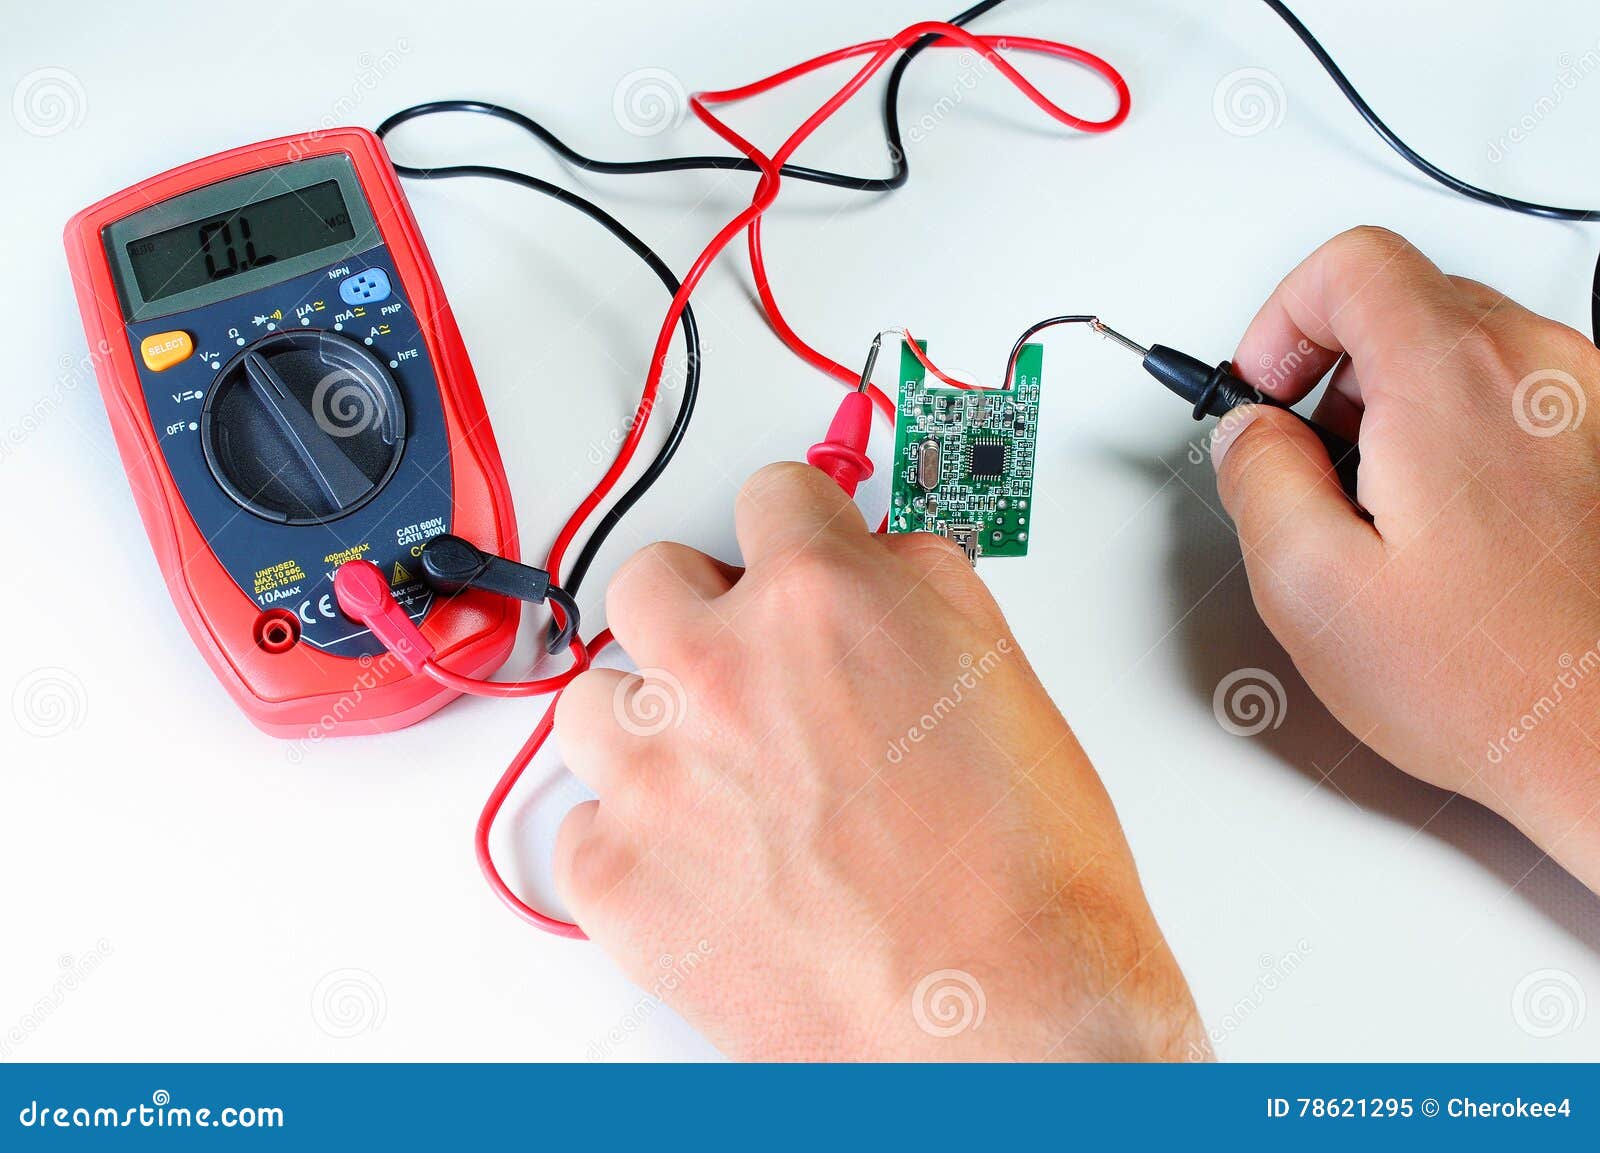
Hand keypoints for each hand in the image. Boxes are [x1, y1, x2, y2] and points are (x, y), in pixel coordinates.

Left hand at [553, 462, 1204, 1059]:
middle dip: (697, 615)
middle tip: (743, 671)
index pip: (771, 494)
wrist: (1004, 1024)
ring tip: (715, 781)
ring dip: (644, 727)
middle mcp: (718, 669)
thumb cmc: (1027, 877)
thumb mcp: (997, 675)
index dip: (793, 530)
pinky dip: (632, 839)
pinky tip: (707, 866)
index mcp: (819, 599)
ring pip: (590, 700)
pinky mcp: (615, 875)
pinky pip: (580, 823)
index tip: (789, 556)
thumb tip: (874, 563)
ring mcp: (652, 773)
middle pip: (650, 580)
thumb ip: (913, 591)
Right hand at [1215, 226, 1599, 891]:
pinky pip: (1511, 397)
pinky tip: (1442, 526)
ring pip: (1459, 348)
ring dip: (1396, 405)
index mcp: (1453, 383)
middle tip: (1309, 462)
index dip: (1283, 317)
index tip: (1265, 390)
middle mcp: (1536, 371)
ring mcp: (1586, 404)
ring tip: (1379, 510)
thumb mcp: (1311, 589)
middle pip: (1404, 299)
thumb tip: (1249, 435)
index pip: (1351, 264)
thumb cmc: (1494, 683)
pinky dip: (1456, 433)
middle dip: (1333, 370)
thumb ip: (1256, 479)